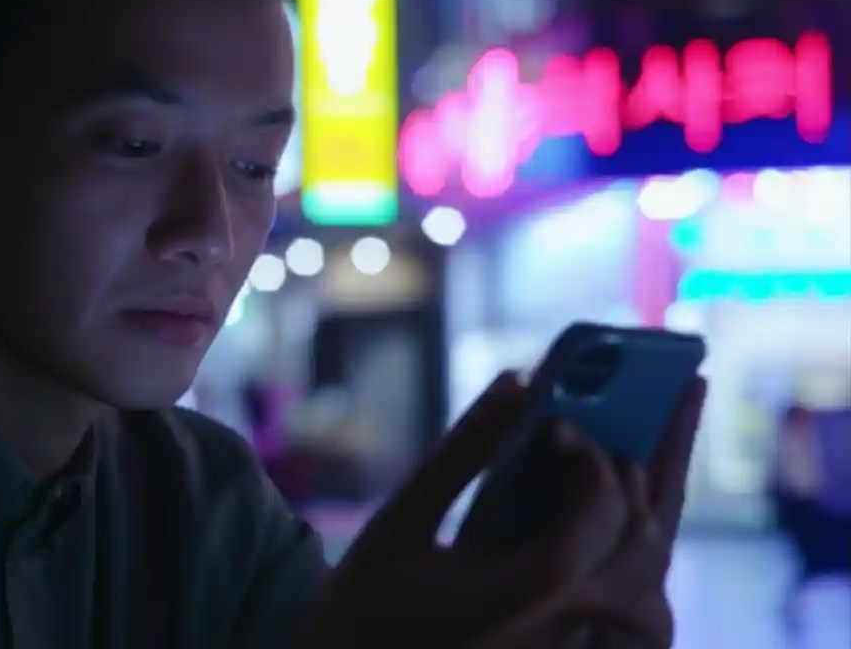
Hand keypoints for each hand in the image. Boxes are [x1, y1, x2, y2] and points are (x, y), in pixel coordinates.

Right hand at [297, 373, 706, 648]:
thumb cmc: (360, 611)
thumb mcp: (400, 522)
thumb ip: (463, 449)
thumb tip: (518, 382)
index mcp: (533, 588)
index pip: (601, 504)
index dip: (589, 451)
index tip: (558, 422)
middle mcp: (566, 624)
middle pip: (644, 542)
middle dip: (639, 474)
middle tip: (632, 422)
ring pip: (648, 589)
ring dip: (645, 524)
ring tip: (637, 469)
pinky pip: (623, 618)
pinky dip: (628, 569)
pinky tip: (612, 534)